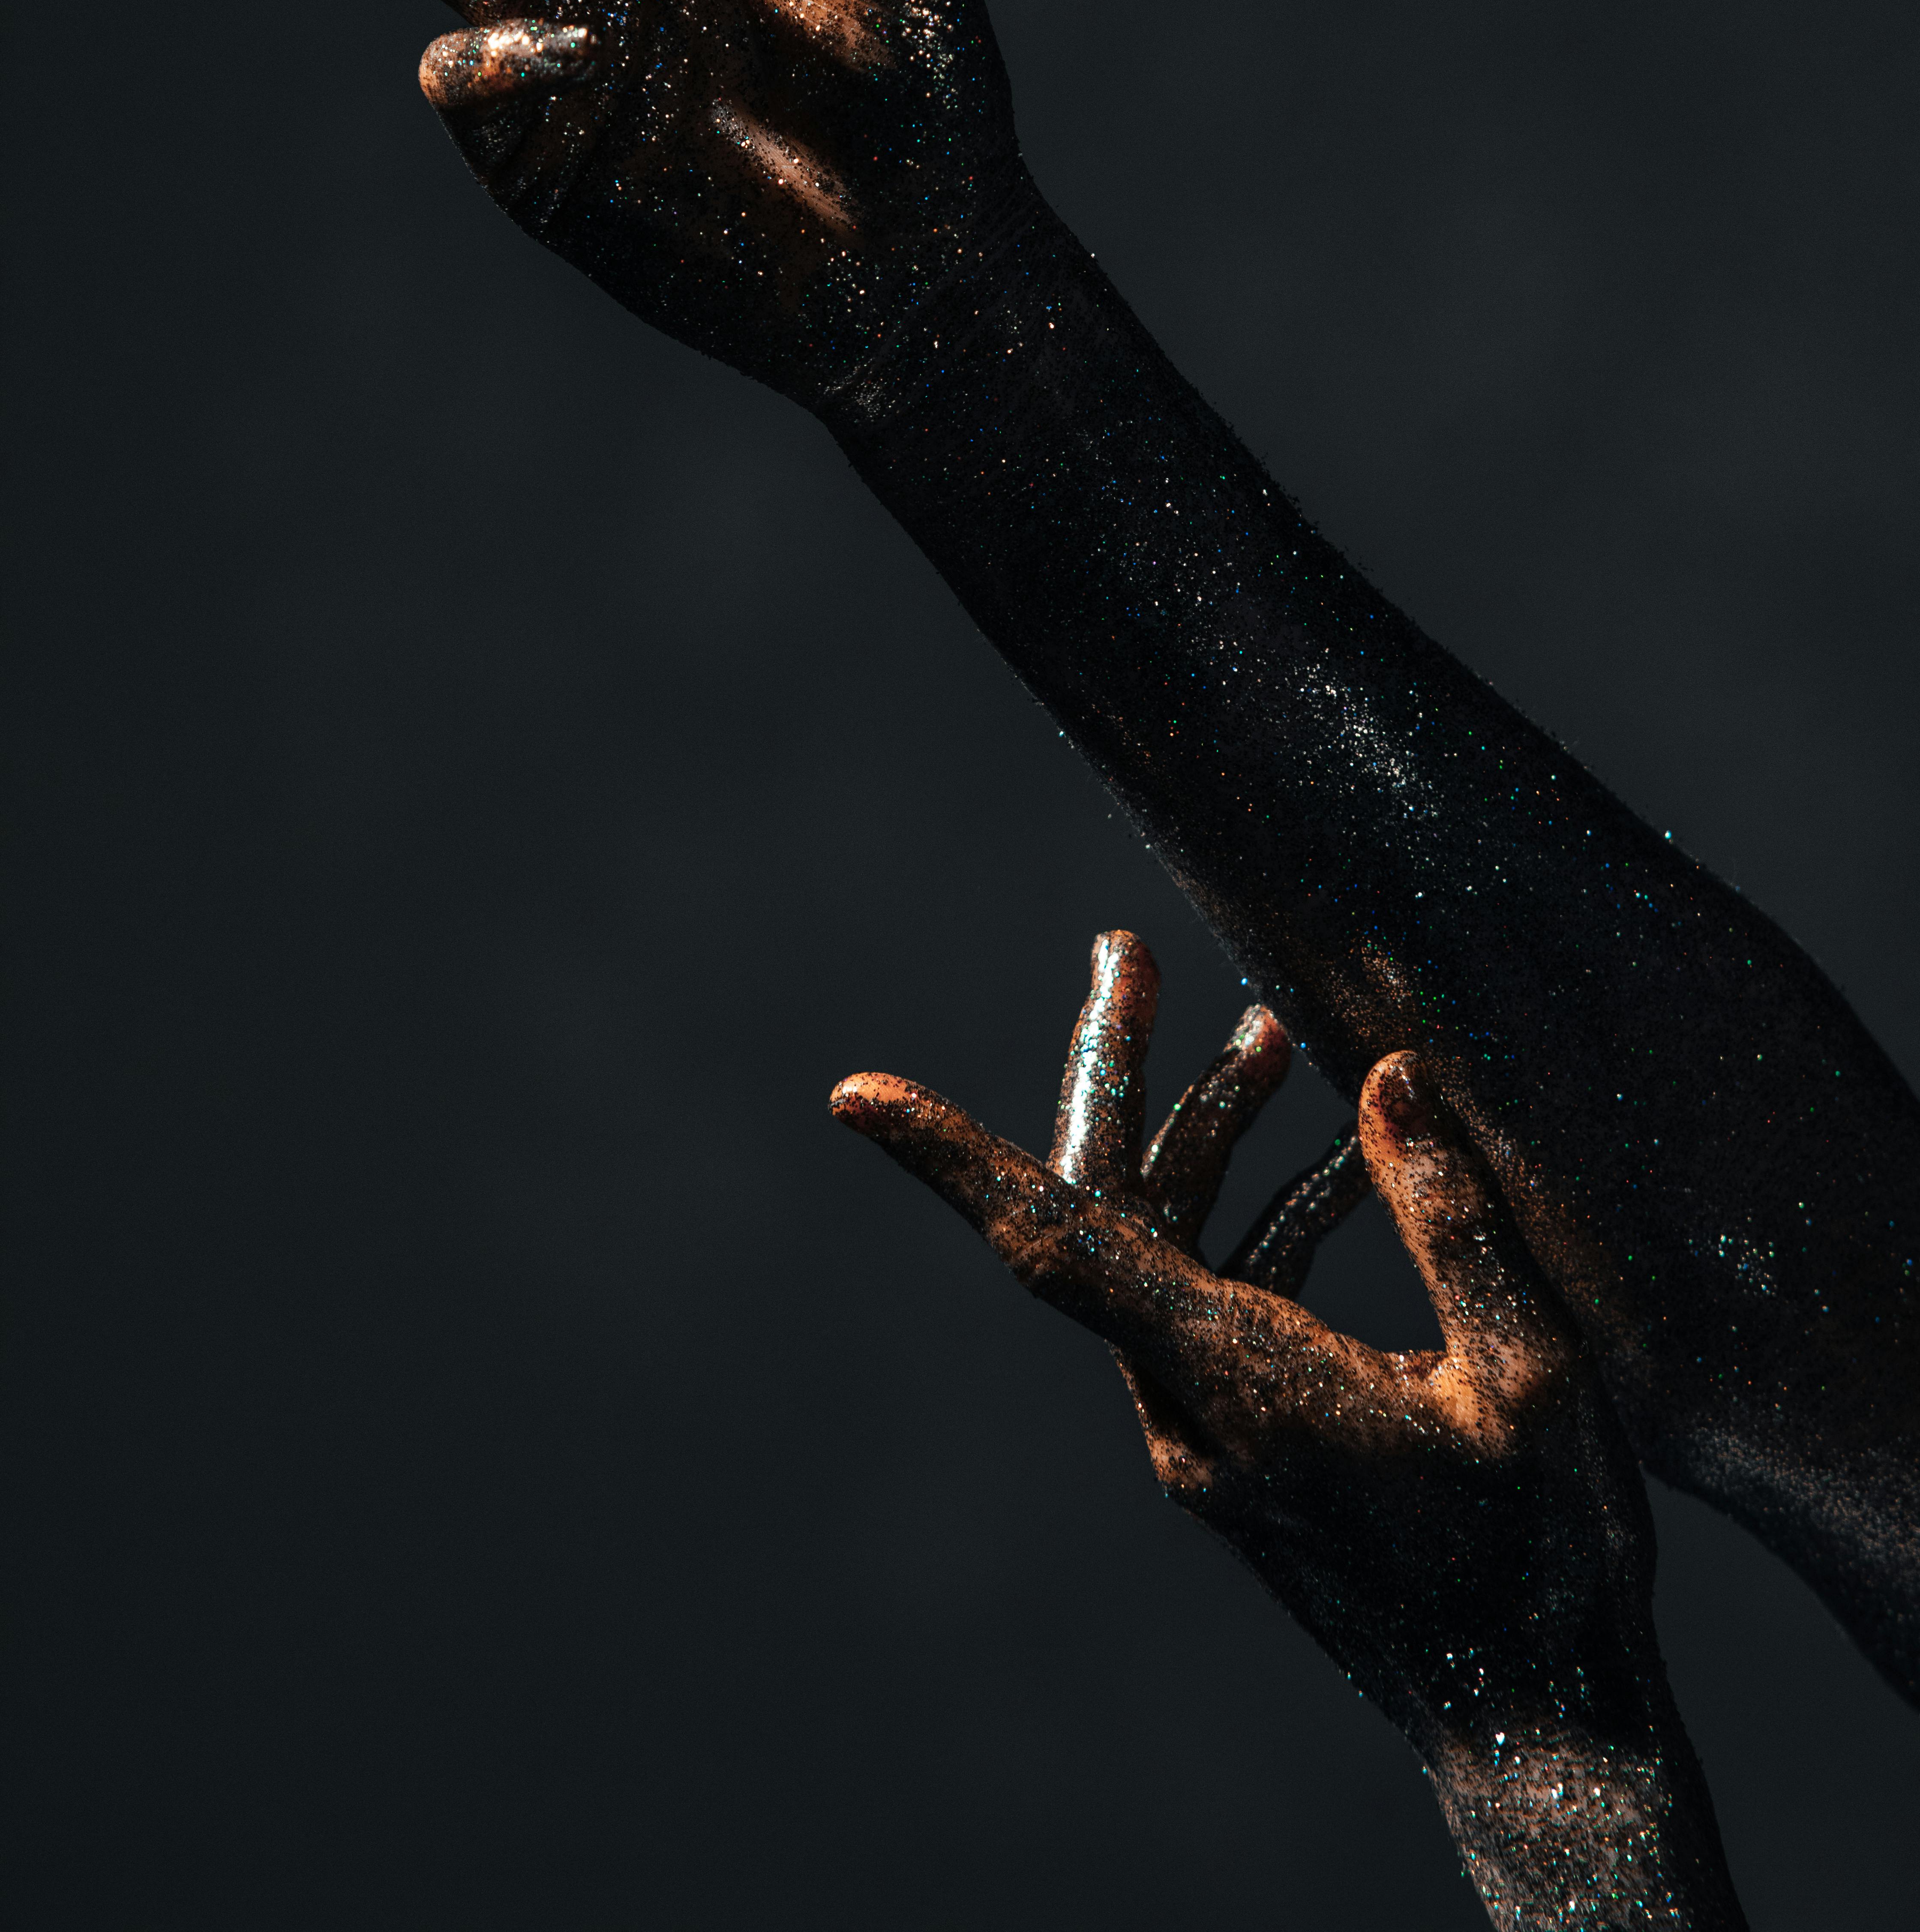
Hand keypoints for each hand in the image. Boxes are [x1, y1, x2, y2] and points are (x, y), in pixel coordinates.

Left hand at [834, 936, 1743, 1927]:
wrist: (1533, 1728)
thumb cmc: (1545, 1557)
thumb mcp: (1531, 1375)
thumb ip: (1452, 1219)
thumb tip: (1387, 1075)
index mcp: (1239, 1385)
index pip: (1055, 1246)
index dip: (951, 1158)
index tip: (855, 1091)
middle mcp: (1190, 1406)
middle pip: (1102, 1211)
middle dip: (1115, 1071)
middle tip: (1129, 949)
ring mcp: (1208, 1429)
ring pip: (1162, 1247)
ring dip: (1210, 1135)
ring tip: (1281, 1032)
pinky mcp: (1244, 1439)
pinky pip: (1216, 1298)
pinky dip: (1264, 1218)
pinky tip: (1348, 1165)